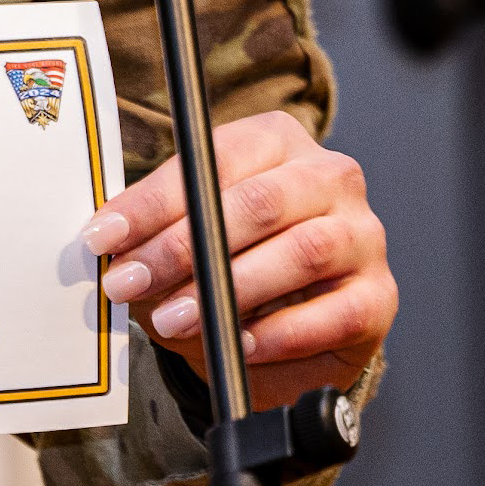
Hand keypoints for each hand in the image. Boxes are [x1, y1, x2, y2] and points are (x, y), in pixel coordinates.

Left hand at [81, 110, 392, 410]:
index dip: (157, 198)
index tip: (106, 234)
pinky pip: (333, 313)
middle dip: (183, 246)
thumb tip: (105, 242)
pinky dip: (279, 333)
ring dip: (229, 290)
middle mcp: (331, 178)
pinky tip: (237, 343)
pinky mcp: (378, 297)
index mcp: (279, 142)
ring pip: (303, 251)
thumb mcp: (187, 240)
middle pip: (261, 201)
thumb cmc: (232, 269)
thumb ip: (153, 233)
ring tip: (173, 319)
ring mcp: (362, 236)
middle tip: (129, 282)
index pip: (216, 158)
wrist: (287, 334)